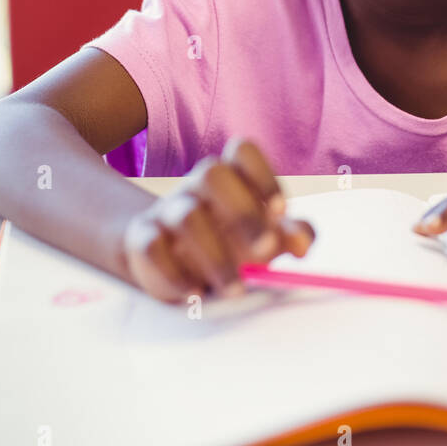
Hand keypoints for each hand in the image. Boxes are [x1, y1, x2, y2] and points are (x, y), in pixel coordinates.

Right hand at [121, 136, 313, 301]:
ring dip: (216, 255)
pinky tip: (197, 294)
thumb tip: (303, 242)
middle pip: (212, 172)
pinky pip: (152, 246)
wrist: (169, 259)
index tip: (281, 211)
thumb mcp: (264, 237)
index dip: (263, 175)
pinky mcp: (142, 237)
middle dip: (243, 212)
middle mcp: (196, 185)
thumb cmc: (229, 242)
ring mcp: (167, 208)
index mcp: (230, 176)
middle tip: (265, 251)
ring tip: (237, 289)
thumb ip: (290, 234)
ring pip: (186, 214)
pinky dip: (176, 273)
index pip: (241, 151)